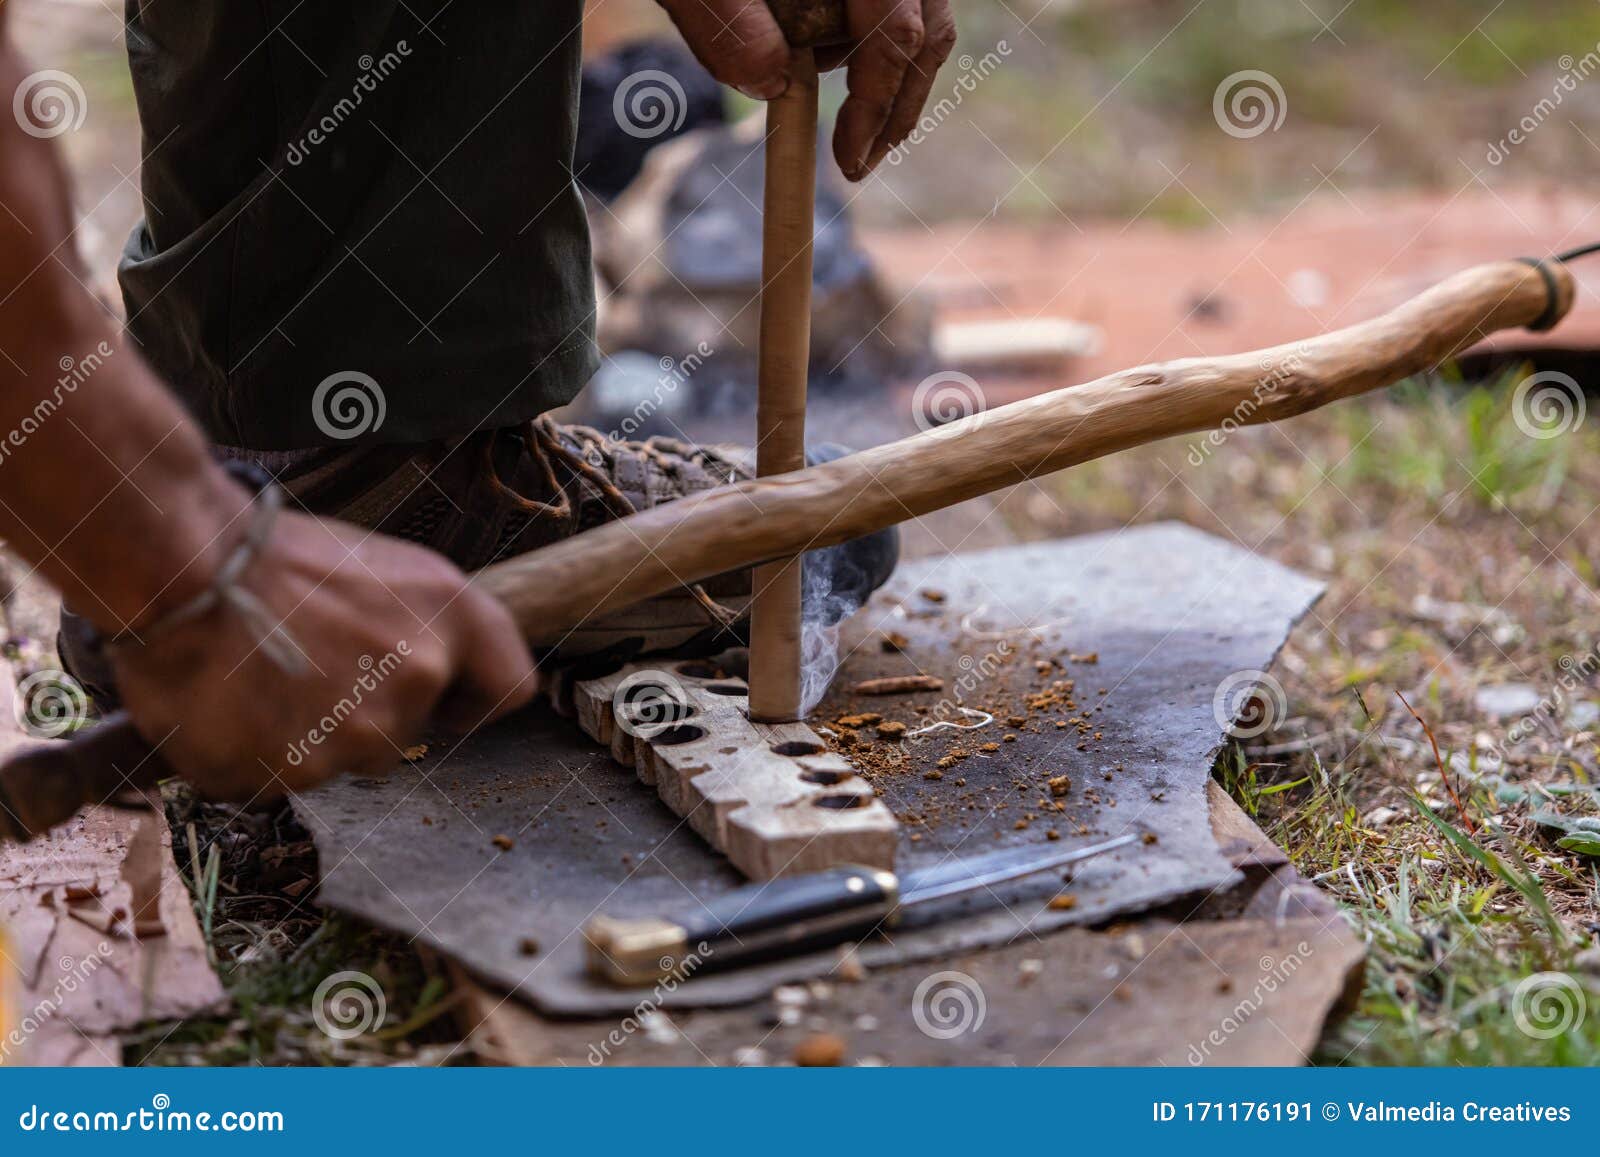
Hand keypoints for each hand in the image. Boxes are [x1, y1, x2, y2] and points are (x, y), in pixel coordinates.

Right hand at [110, 512, 537, 801]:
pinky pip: (274, 780)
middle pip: (406, 734)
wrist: (180, 566)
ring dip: (305, 736)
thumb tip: (433, 672)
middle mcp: (417, 681)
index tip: (438, 695)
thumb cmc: (274, 555)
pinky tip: (229, 705)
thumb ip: (424, 627)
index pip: (509, 689)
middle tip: (307, 665)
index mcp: (449, 618)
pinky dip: (251, 755)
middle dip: (364, 713)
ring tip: (260, 677)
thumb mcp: (384, 568)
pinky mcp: (289, 774)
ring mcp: (355, 736)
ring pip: (339, 760)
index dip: (471, 699)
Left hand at [656, 0, 956, 179]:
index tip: (849, 159)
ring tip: (835, 100)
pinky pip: (906, 2)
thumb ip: (725, 23)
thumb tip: (771, 85)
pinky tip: (829, 58)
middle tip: (861, 159)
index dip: (876, 104)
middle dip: (896, 102)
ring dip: (888, 70)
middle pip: (926, 28)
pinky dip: (876, 39)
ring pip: (924, 15)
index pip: (894, 29)